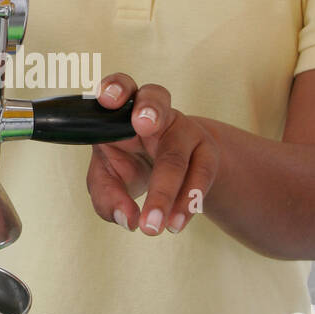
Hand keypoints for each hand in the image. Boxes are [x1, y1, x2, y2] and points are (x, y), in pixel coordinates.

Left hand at [86, 74, 219, 234]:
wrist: (171, 172)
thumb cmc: (129, 164)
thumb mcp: (108, 179)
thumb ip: (108, 197)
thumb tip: (127, 219)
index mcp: (123, 110)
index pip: (120, 88)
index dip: (115, 89)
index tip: (107, 100)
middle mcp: (155, 111)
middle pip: (156, 101)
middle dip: (150, 112)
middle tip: (143, 125)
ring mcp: (184, 130)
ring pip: (177, 152)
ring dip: (164, 190)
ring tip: (153, 225)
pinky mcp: (207, 153)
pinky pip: (200, 175)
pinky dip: (186, 203)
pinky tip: (175, 223)